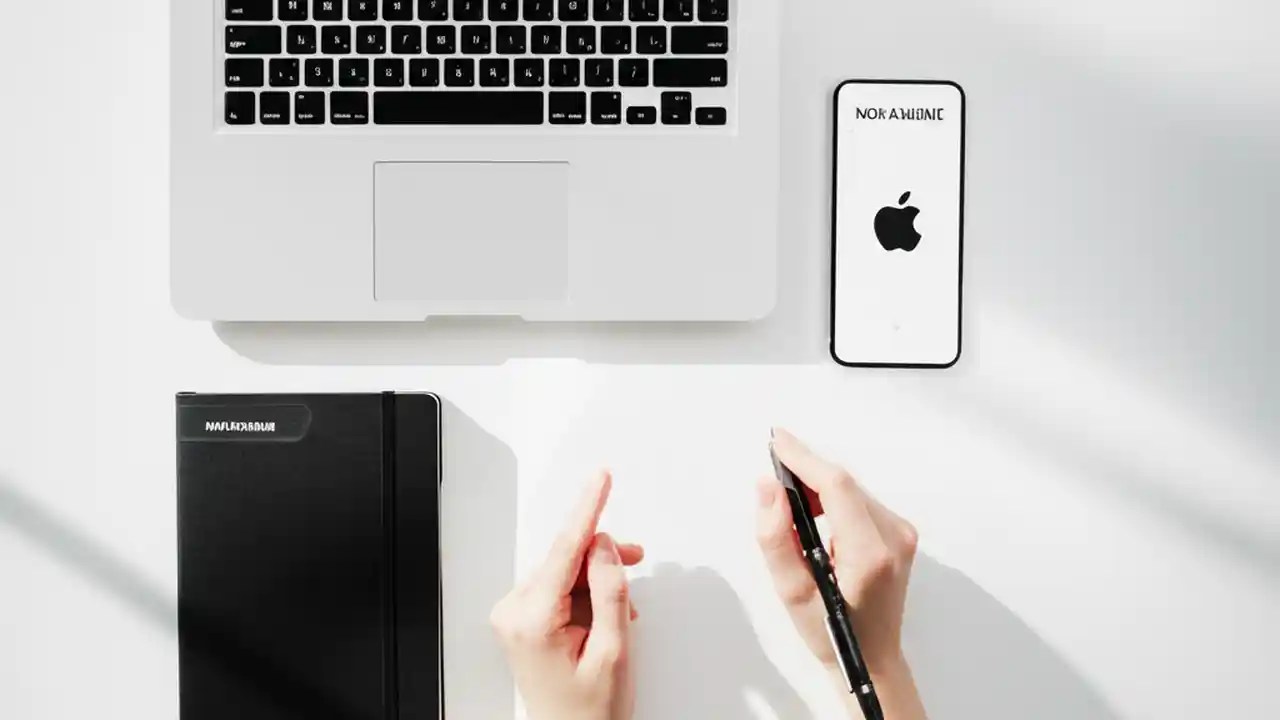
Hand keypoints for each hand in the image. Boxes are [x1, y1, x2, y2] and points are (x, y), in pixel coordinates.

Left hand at [490, 471, 642, 719]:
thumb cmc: (590, 712)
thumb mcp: (614, 651)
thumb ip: (611, 592)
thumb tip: (606, 546)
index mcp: (532, 621)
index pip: (565, 550)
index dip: (588, 509)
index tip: (600, 478)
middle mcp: (514, 613)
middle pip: (567, 559)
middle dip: (604, 560)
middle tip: (637, 562)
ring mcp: (514, 616)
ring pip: (566, 572)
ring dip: (598, 582)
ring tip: (621, 612)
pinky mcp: (522, 620)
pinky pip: (559, 588)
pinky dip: (586, 595)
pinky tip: (603, 617)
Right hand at [756, 429, 925, 718]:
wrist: (872, 659)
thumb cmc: (831, 634)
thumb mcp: (791, 593)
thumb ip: (775, 537)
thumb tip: (767, 487)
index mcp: (870, 553)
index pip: (837, 486)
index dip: (804, 458)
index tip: (775, 441)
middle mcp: (894, 537)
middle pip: (844, 483)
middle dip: (805, 472)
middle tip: (772, 479)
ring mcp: (902, 533)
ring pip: (851, 489)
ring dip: (818, 487)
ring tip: (789, 510)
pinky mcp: (900, 533)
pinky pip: (859, 500)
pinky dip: (833, 500)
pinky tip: (813, 518)